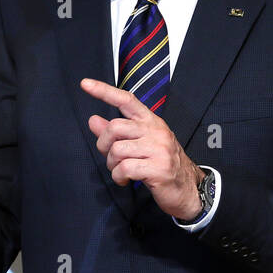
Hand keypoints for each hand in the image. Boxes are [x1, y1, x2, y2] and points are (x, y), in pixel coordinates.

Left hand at [82, 77, 202, 219]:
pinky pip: (125, 168)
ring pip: (117, 150)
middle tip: (110, 158)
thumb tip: (93, 119)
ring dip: (112, 165)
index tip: (85, 84)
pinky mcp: (159, 168)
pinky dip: (118, 177)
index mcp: (151, 122)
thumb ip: (115, 133)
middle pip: (115, 127)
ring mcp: (159, 149)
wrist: (187, 189)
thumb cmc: (160, 165)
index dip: (104, 91)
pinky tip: (125, 180)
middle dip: (104, 145)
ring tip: (121, 171)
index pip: (126, 100)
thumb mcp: (138, 145)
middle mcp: (156, 131)